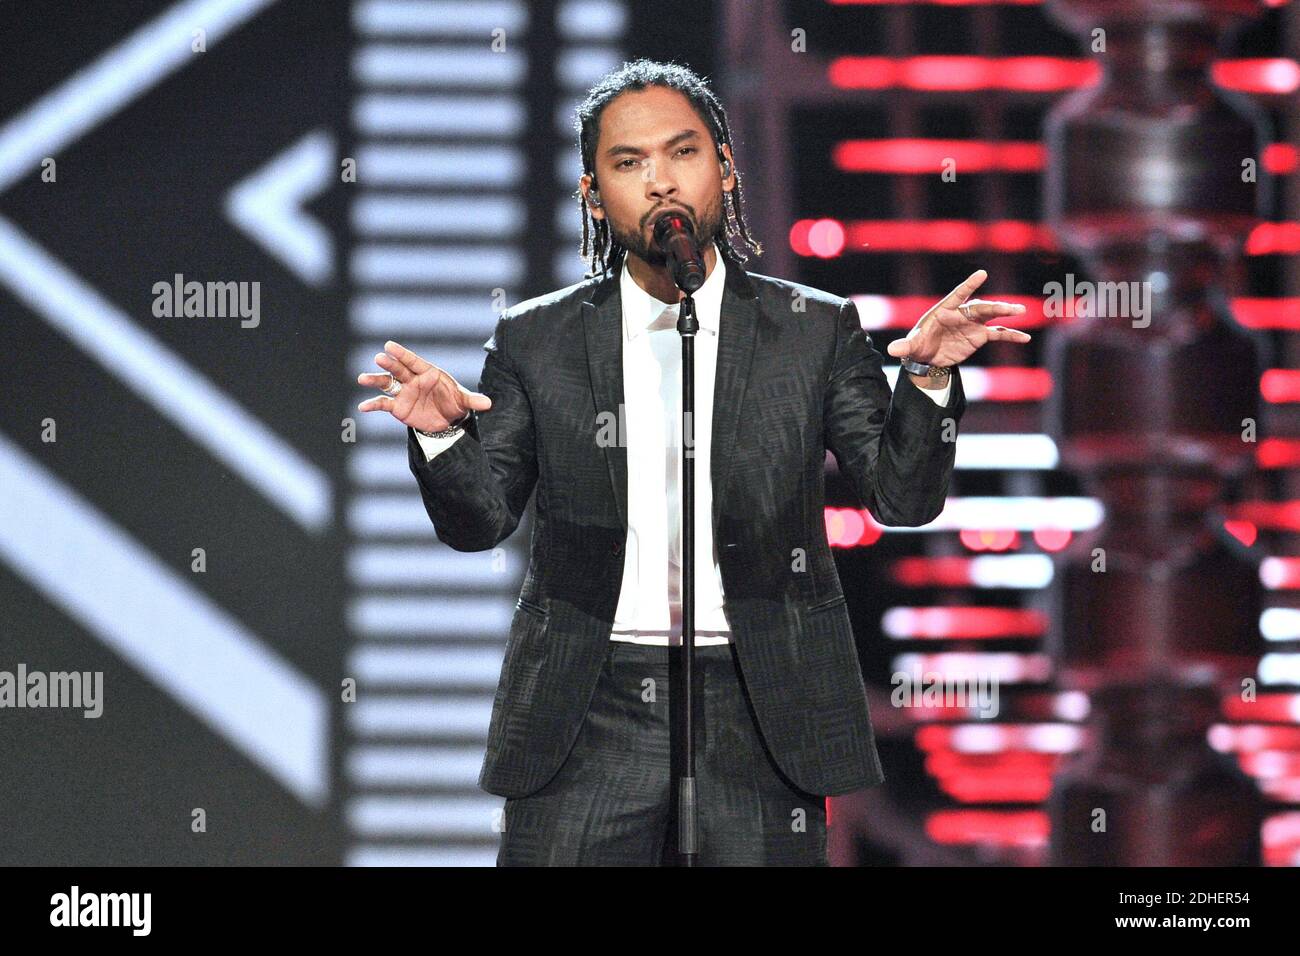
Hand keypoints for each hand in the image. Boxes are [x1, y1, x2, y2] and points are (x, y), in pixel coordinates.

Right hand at [356, 340, 491, 431]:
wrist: (446, 420)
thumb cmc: (454, 403)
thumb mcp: (464, 402)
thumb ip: (473, 401)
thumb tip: (489, 404)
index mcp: (428, 372)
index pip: (413, 361)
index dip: (402, 354)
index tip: (389, 345)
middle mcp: (413, 380)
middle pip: (399, 369)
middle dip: (389, 364)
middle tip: (379, 358)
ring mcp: (403, 392)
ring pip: (386, 383)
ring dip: (375, 380)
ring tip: (362, 378)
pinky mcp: (398, 407)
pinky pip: (383, 404)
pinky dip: (373, 404)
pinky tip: (362, 407)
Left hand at [886, 269, 1030, 366]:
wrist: (928, 357)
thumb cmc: (918, 346)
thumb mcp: (910, 347)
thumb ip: (904, 347)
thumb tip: (892, 350)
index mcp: (944, 310)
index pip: (958, 296)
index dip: (969, 285)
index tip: (982, 274)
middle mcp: (961, 314)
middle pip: (980, 307)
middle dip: (994, 306)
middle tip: (1010, 307)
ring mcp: (972, 324)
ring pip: (992, 315)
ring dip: (1006, 312)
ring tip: (1021, 311)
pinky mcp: (979, 336)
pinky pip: (998, 334)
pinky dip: (1011, 334)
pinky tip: (1025, 337)